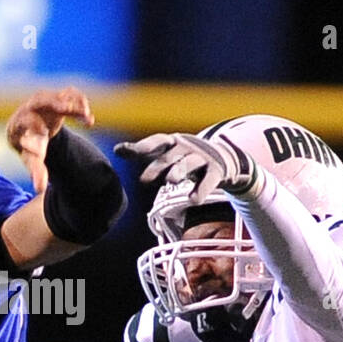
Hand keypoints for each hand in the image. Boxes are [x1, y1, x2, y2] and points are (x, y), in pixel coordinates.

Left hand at [6, 88, 92, 193]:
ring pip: (57, 95)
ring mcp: (46, 101)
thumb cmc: (29, 146)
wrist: (30, 131)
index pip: (24, 119)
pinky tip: (88, 120)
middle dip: (53, 101)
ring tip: (86, 115)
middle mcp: (32, 108)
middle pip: (40, 99)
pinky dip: (80, 102)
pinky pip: (69, 94)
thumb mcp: (31, 159)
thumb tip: (40, 189)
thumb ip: (36, 171)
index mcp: (21, 123)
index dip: (33, 124)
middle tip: (66, 108)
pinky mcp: (58, 98)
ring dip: (72, 102)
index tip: (43, 132)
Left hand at [116, 131, 256, 200]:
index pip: (156, 141)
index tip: (122, 151)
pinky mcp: (217, 171)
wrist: (225, 157)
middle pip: (170, 157)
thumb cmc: (187, 156)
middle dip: (157, 167)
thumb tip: (116, 150)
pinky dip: (201, 190)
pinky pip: (208, 181)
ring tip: (170, 181)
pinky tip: (193, 200)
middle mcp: (187, 147)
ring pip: (189, 165)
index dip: (141, 146)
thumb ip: (144, 152)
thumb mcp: (166, 152)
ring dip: (179, 172)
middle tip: (143, 180)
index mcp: (173, 142)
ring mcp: (203, 158)